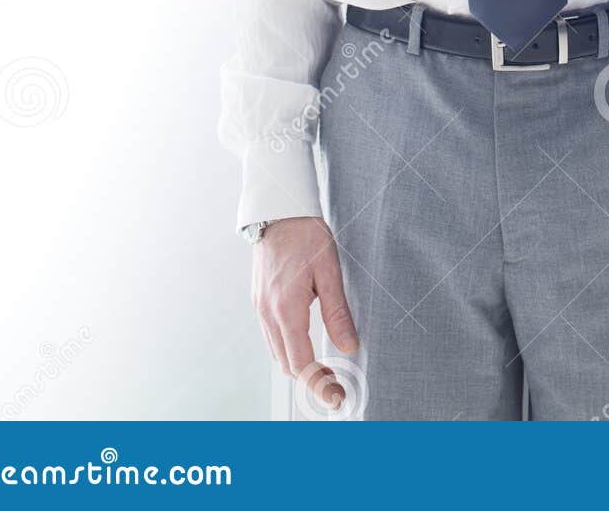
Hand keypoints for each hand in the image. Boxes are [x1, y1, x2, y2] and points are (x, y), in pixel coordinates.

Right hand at [251, 216, 358, 409]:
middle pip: (287, 364)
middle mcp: (268, 313)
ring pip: (277, 352)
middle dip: (310, 378)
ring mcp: (260, 307)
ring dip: (298, 364)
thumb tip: (349, 345)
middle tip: (335, 380)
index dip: (319, 385)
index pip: (301, 364)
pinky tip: (304, 340)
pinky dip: (287, 347)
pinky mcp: (258, 300)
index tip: (335, 398)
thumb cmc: (305, 234)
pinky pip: (271, 336)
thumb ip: (338, 312)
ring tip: (324, 364)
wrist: (279, 210)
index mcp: (286, 309)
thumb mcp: (330, 271)